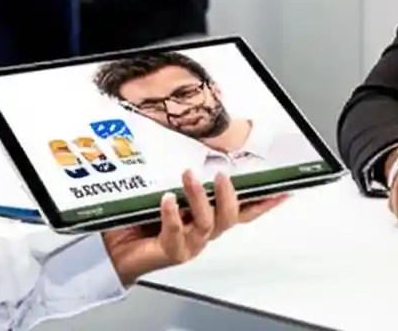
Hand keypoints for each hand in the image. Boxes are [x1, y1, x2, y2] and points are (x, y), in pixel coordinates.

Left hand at [101, 170, 287, 284]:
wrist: (114, 252)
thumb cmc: (140, 221)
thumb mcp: (169, 192)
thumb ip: (186, 178)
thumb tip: (196, 146)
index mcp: (209, 218)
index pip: (245, 209)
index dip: (265, 201)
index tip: (283, 189)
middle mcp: (204, 232)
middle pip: (230, 217)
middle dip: (229, 194)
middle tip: (221, 175)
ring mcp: (190, 243)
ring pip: (207, 222)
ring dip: (200, 198)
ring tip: (189, 177)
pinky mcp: (171, 251)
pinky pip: (176, 231)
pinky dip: (172, 214)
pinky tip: (167, 199)